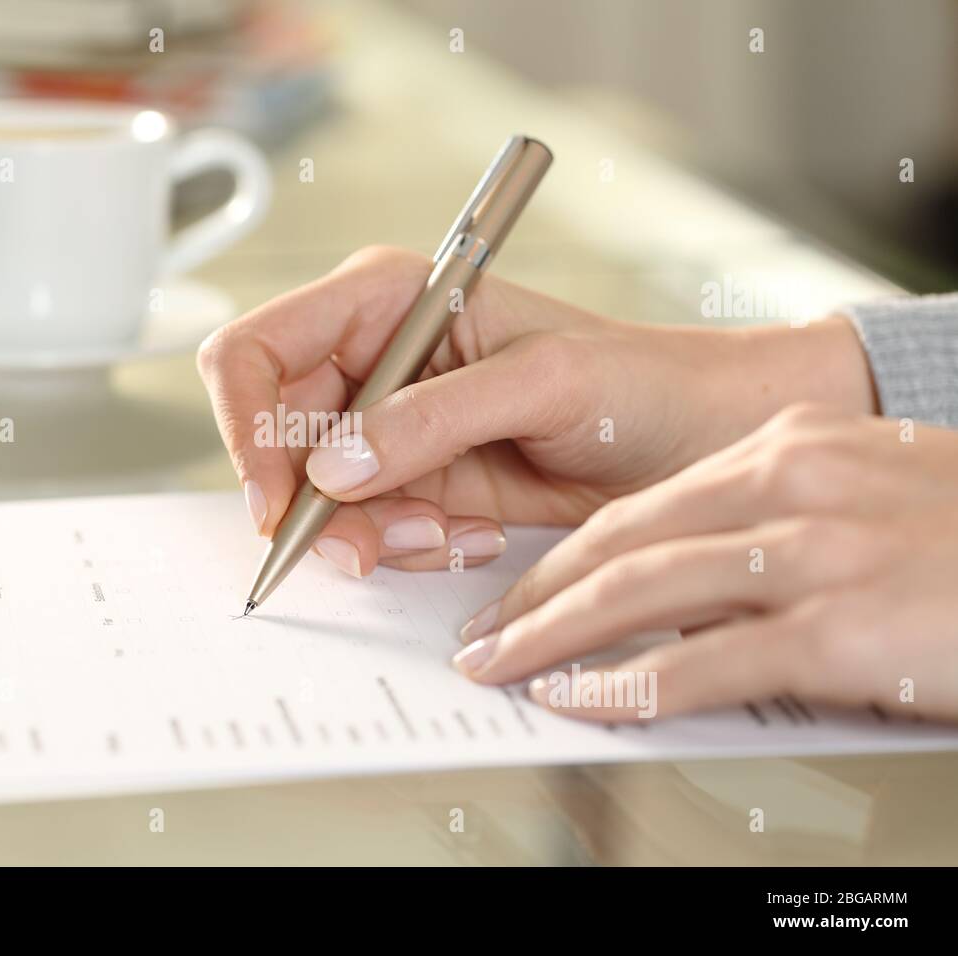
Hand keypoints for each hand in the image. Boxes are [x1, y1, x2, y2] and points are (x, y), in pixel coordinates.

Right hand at [197, 245, 874, 575]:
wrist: (698, 443)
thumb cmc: (640, 380)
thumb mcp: (540, 383)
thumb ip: (431, 419)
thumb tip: (333, 466)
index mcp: (384, 298)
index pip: (257, 351)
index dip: (247, 426)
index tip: (279, 501)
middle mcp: (372, 358)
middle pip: (276, 436)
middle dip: (313, 502)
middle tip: (367, 545)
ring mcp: (389, 424)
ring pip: (315, 495)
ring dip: (369, 532)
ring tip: (447, 532)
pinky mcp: (413, 477)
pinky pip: (366, 526)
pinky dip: (403, 545)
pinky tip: (468, 532)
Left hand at [454, 403, 957, 722]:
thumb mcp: (868, 496)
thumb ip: (776, 522)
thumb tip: (685, 576)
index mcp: (793, 452)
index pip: (641, 506)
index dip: (561, 556)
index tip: (515, 591)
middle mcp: (795, 486)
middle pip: (621, 541)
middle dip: (534, 596)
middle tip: (481, 634)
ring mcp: (820, 552)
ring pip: (643, 591)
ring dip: (554, 636)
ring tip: (502, 669)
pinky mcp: (848, 624)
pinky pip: (711, 657)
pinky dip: (635, 682)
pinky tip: (587, 699)